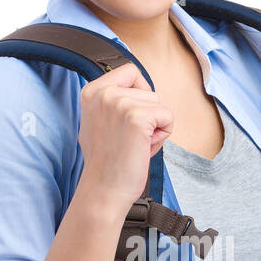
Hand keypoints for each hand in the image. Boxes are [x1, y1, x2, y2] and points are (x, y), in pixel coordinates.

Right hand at [78, 63, 173, 213]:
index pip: (130, 71)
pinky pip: (168, 117)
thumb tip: (139, 91)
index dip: (140, 92)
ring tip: (135, 143)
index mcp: (92, 91)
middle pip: (149, 89)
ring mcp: (120, 103)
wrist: (104, 189)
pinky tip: (144, 147)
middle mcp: (104, 93)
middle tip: (129, 138)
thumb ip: (113, 102)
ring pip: (159, 104)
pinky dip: (164, 133)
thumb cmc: (106, 161)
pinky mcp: (137, 117)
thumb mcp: (99, 121)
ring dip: (155, 125)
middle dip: (147, 114)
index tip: (130, 116)